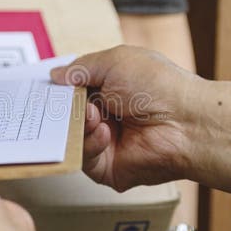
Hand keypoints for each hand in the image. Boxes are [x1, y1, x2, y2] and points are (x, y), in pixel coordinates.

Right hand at [51, 46, 201, 191]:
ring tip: (94, 114)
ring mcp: (107, 144)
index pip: (74, 91)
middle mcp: (109, 117)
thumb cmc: (158, 86)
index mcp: (111, 89)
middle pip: (68, 116)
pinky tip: (106, 133)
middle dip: (62, 109)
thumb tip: (56, 74)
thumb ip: (81, 68)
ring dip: (78, 125)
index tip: (44, 88)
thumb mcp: (115, 62)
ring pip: (71, 138)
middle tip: (59, 103)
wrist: (185, 123)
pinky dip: (90, 144)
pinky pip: (83, 159)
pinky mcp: (108, 169)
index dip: (59, 90)